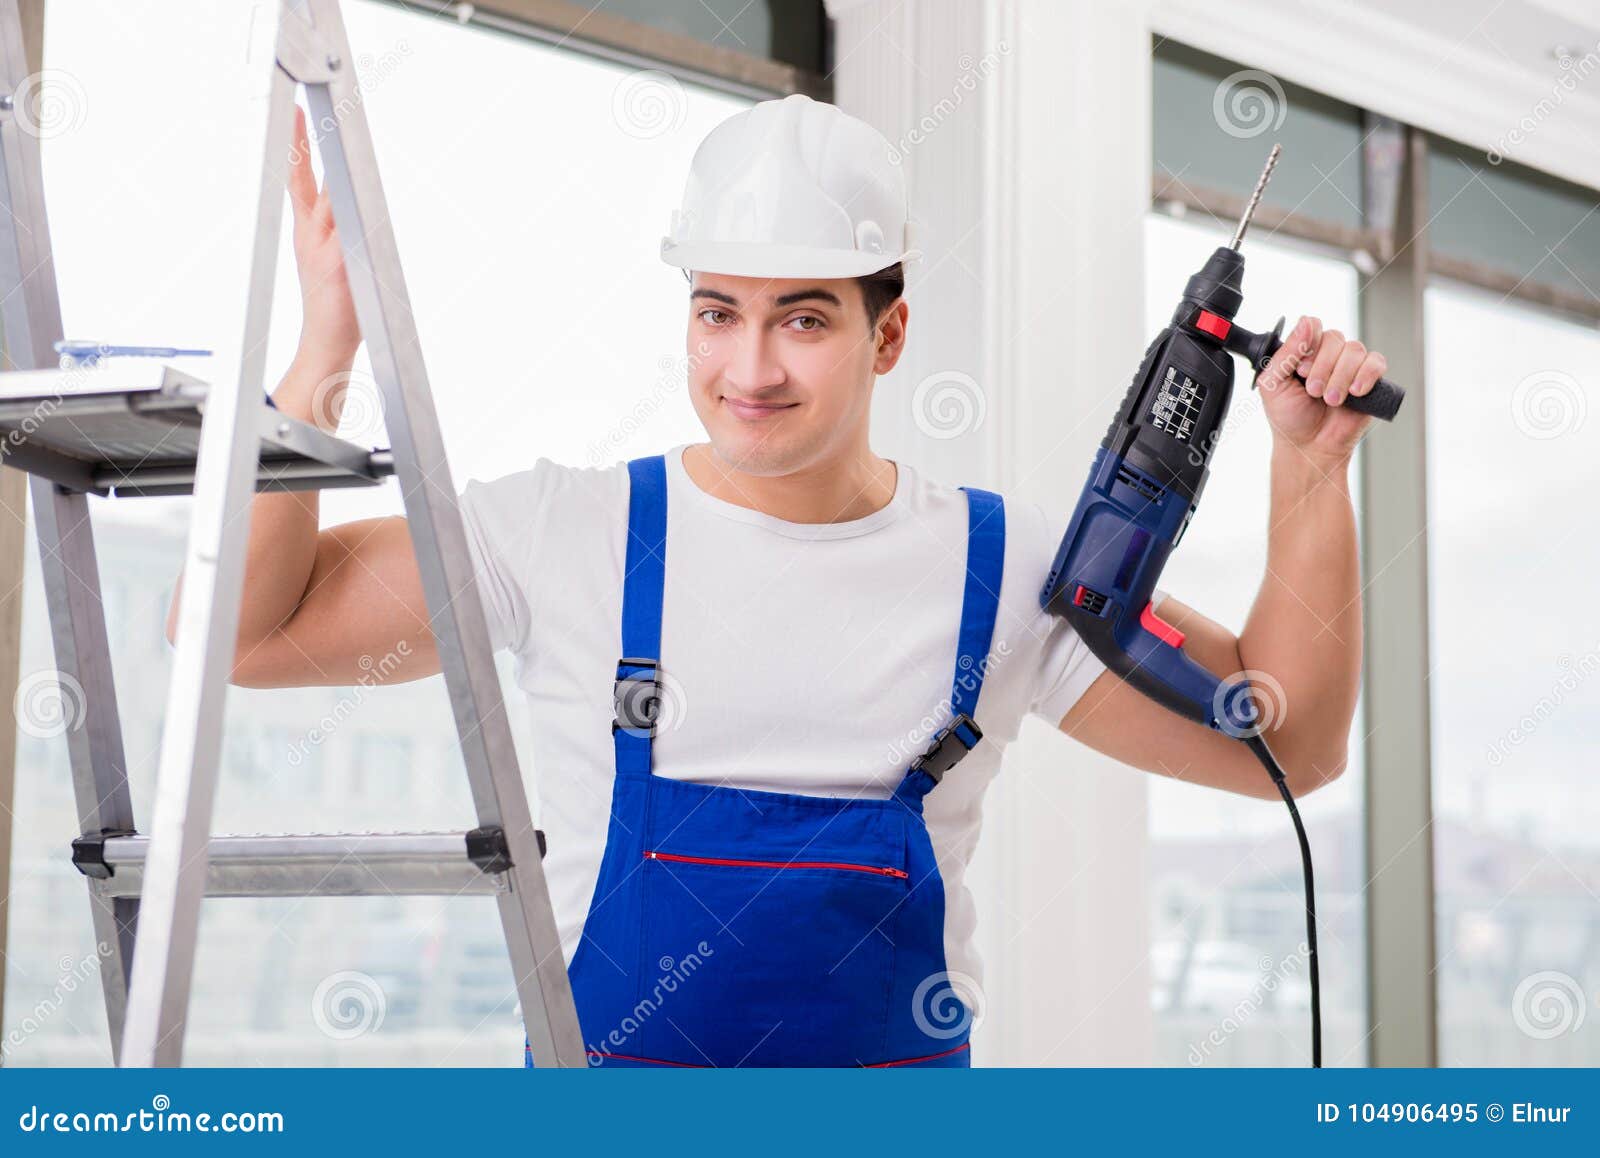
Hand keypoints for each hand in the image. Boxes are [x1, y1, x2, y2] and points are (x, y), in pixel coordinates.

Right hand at [288, 104, 359, 364]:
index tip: (295, 111)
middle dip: (310, 143)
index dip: (295, 143)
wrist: (325, 342)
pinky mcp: (340, 264)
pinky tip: (368, 202)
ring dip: (343, 177)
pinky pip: (355, 231)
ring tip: (340, 137)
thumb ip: (335, 227)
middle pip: (312, 178)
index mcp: (306, 229)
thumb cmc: (333, 301)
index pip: (297, 176)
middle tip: (318, 109)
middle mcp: (310, 233)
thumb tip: (353, 199)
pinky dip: (361, 217)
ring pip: (336, 200)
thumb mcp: (327, 256)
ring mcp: (324, 247)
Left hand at [1256, 315, 1385, 466]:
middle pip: (1334, 338)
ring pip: (1354, 351)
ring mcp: (1350, 366)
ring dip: (1340, 377)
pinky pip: (1376, 363)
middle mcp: (1329, 355)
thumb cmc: (1289, 418)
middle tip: (1313, 391)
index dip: (1309, 346)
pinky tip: (1354, 392)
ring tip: (1330, 400)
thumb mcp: (1273, 384)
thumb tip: (1306, 321)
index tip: (1300, 370)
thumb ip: (1287, 352)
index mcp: (1305, 351)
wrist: (1309, 447)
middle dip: (1322, 367)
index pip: (1313, 327)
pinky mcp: (1369, 380)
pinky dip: (1365, 376)